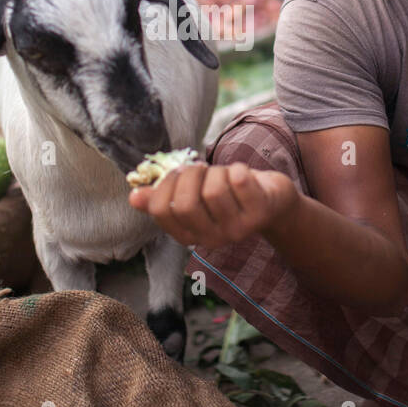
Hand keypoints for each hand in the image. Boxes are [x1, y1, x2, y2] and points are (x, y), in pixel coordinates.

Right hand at [128, 161, 298, 248]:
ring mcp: (238, 228)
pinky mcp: (260, 211)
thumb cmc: (229, 195)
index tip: (177, 173)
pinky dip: (237, 168)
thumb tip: (133, 197)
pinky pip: (239, 181)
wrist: (273, 201)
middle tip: (199, 168)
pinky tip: (241, 173)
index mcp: (190, 235)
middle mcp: (212, 238)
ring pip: (213, 190)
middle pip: (185, 203)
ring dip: (216, 171)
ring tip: (223, 173)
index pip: (161, 211)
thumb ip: (165, 198)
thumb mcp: (195, 197)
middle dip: (189, 175)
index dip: (164, 184)